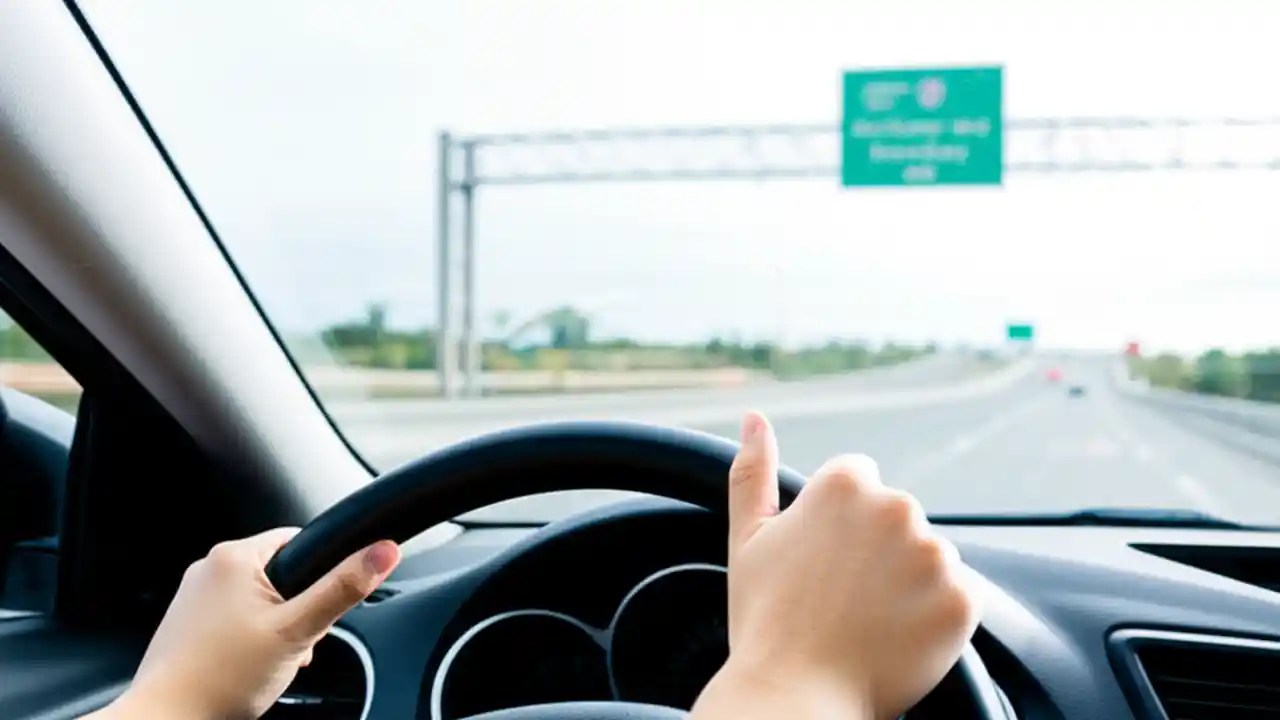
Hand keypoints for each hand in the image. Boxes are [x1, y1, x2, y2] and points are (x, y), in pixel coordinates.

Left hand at [93, 528, 400, 719]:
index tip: (317, 608)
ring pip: (260, 600)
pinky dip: (251, 639)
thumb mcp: (297, 630)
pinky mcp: (188, 622)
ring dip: (276, 628)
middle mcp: (209, 568)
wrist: (167, 718)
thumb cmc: (221, 678)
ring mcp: (194, 596)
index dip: (321, 576)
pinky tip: (248, 666)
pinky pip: (236, 618)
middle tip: (292, 642)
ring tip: (266, 660)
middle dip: (297, 611)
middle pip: (282, 575)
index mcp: (234, 556)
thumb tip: (382, 552)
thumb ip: (342, 589)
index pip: (300, 542)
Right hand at [692, 412, 980, 719]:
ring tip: (868, 621)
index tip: (822, 565)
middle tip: (843, 598)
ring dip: (909, 584)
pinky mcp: (962, 598)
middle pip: (898, 519)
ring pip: (928, 559)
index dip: (838, 528)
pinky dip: (936, 618)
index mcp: (845, 483)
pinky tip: (897, 638)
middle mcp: (896, 506)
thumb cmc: (766, 620)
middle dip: (878, 552)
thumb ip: (752, 471)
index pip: (860, 483)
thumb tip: (754, 416)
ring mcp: (933, 553)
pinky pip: (959, 597)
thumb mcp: (748, 539)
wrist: (795, 697)